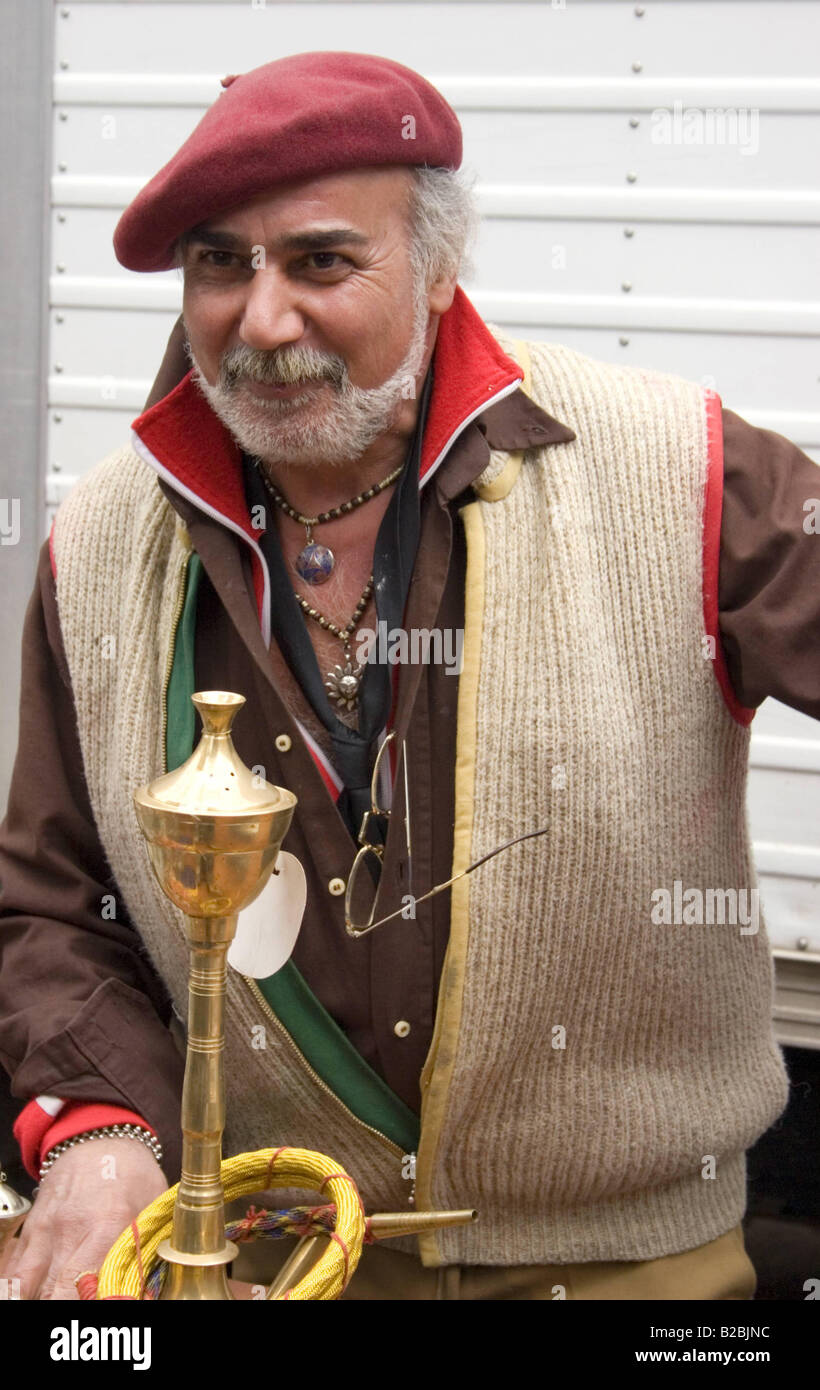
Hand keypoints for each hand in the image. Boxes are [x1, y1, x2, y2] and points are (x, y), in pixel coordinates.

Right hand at [0, 1136, 166, 1299]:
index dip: (92, 1306)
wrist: (98, 1138)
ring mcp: (45, 1230)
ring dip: (39, 1300)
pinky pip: (15, 1271)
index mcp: (108, 1224)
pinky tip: (33, 1294)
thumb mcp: (154, 1205)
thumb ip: (149, 1249)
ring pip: (27, 1286)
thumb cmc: (132, 1174)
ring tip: (54, 1302)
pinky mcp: (31, 1230)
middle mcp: (70, 1230)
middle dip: (63, 1309)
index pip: (89, 1285)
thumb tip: (150, 1289)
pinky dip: (21, 1289)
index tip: (102, 1313)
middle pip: (53, 1293)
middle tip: (76, 1317)